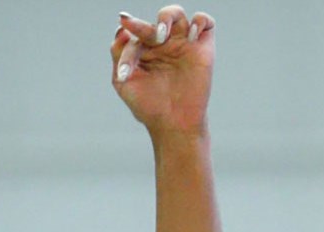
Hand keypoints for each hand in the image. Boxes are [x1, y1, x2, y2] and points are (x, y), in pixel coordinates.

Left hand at [112, 7, 215, 138]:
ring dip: (168, 16)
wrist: (173, 124)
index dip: (126, 48)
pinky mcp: (203, 48)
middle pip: (153, 19)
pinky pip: (205, 22)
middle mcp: (163, 42)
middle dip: (144, 26)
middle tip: (147, 40)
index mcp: (143, 48)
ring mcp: (183, 43)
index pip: (133, 34)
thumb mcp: (124, 82)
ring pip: (176, 14)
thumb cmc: (148, 106)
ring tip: (162, 35)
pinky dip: (199, 21)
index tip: (124, 71)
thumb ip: (118, 54)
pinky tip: (190, 37)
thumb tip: (121, 29)